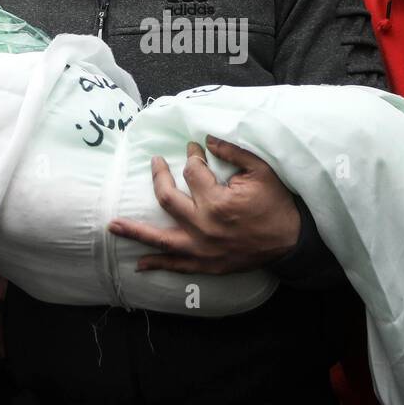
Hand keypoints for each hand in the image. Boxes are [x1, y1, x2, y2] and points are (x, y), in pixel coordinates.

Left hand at [109, 136, 300, 275]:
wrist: (291, 241)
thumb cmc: (276, 203)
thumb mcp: (261, 171)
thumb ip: (233, 152)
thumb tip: (207, 139)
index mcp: (218, 201)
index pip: (193, 172)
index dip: (193, 155)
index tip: (195, 148)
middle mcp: (204, 226)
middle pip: (167, 197)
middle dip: (159, 176)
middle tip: (156, 163)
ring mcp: (202, 248)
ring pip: (160, 238)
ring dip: (134, 231)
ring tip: (112, 225)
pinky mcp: (206, 264)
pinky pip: (176, 265)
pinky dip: (157, 264)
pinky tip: (139, 263)